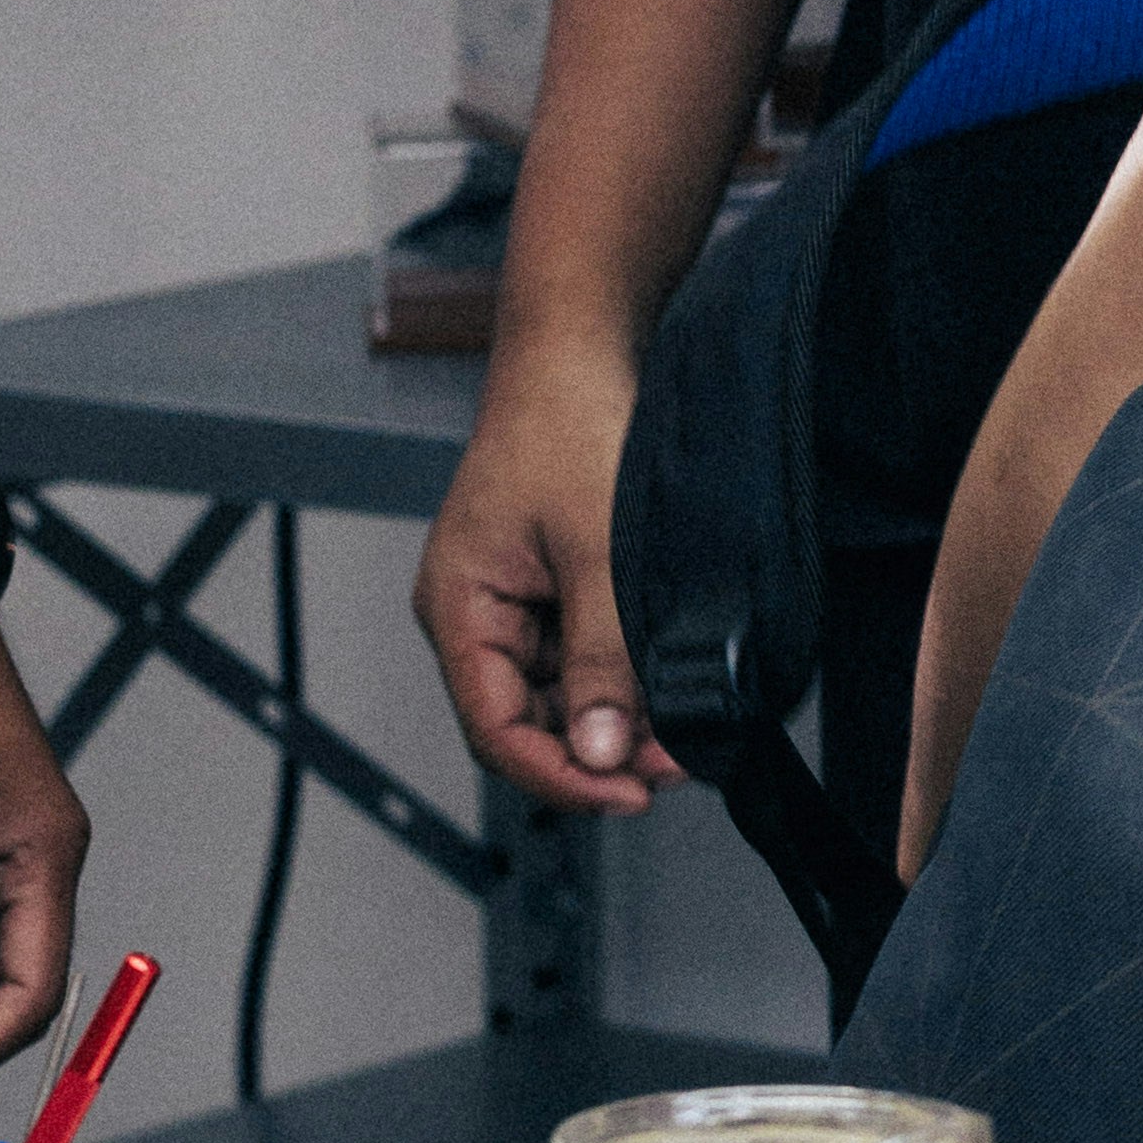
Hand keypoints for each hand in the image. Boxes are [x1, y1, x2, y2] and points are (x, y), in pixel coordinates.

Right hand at [418, 330, 671, 822]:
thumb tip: (599, 750)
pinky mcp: (556, 588)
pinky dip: (624, 678)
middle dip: (598, 751)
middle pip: (528, 722)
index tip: (627, 792)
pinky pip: (584, 657)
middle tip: (675, 763)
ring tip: (682, 727)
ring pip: (562, 696)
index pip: (494, 730)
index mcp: (459, 609)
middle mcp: (479, 615)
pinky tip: (668, 684)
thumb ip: (600, 656)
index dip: (560, 775)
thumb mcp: (597, 551)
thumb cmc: (569, 425)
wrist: (582, 350)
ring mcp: (518, 604)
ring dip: (617, 718)